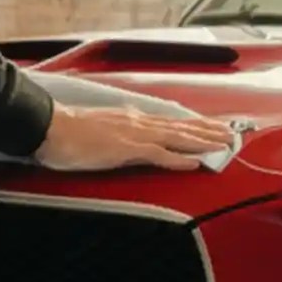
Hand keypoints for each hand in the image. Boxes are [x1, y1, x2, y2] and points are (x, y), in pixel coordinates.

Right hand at [33, 103, 233, 171]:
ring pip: (177, 137)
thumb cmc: (69, 133)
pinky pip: (158, 154)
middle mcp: (138, 123)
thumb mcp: (102, 131)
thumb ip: (122, 135)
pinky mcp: (125, 149)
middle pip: (182, 127)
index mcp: (133, 119)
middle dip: (209, 131)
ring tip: (224, 145)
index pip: (172, 122)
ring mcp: (134, 135)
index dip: (195, 125)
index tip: (214, 127)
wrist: (49, 127)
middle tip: (232, 134)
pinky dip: (178, 158)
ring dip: (203, 141)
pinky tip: (194, 162)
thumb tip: (134, 142)